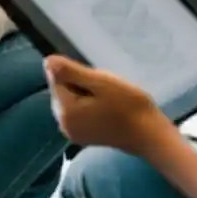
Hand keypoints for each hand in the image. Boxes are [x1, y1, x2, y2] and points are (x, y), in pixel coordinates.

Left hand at [44, 55, 173, 154]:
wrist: (149, 134)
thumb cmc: (128, 106)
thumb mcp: (100, 82)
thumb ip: (71, 72)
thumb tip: (47, 61)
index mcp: (64, 112)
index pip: (57, 79)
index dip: (77, 73)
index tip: (98, 80)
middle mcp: (63, 125)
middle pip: (62, 90)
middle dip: (81, 83)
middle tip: (106, 90)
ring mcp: (72, 133)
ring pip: (71, 99)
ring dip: (87, 93)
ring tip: (108, 98)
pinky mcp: (83, 136)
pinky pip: (78, 111)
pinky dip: (90, 104)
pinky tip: (107, 108)